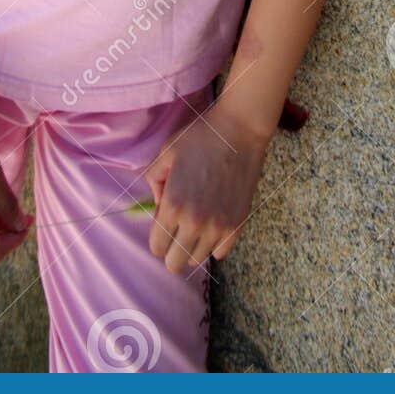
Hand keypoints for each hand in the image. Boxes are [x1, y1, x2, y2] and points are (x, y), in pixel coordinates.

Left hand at [143, 96, 269, 275]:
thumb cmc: (201, 136)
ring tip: (196, 225)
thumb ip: (154, 180)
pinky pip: (220, 253)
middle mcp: (194, 222)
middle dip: (171, 250)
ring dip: (192, 247)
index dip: (156, 238)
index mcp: (172, 205)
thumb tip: (158, 205)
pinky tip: (213, 225)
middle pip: (174, 264)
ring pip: (197, 260)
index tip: (163, 225)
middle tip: (177, 231)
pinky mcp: (237, 225)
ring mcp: (217, 227)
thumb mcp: (166, 152)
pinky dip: (214, 244)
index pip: (156, 247)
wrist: (240, 129)